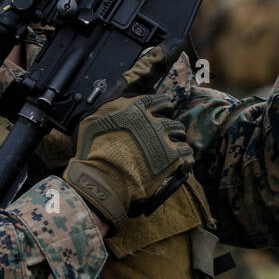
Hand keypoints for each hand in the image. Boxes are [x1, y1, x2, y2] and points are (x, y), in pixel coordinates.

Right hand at [63, 46, 186, 231]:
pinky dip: (184, 157)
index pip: (159, 100)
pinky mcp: (172, 157)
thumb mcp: (92, 119)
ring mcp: (164, 138)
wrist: (102, 178)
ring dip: (176, 139)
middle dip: (168, 125)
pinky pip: (186, 152)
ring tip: (170, 149)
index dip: (162, 106)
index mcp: (135, 107)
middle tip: (162, 136)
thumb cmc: (92, 151)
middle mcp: (152, 119)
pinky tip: (178, 162)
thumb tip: (113, 102)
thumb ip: (109, 108)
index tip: (161, 112)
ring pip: (180, 132)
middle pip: (171, 117)